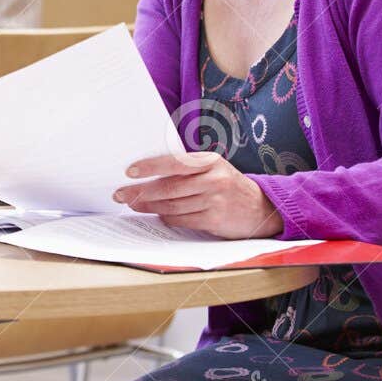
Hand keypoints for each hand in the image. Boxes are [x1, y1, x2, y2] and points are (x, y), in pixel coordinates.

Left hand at [113, 152, 284, 239]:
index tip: (129, 172)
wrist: (262, 207)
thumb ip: (187, 169)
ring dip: (149, 206)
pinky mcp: (215, 220)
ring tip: (133, 204)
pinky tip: (157, 215)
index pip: (174, 163)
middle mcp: (213, 179)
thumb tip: (148, 174)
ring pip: (172, 205)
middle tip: (120, 194)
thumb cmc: (228, 185)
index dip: (150, 167)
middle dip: (140, 191)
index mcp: (210, 161)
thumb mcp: (213, 169)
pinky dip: (167, 217)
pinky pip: (182, 219)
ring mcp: (215, 201)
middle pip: (168, 187)